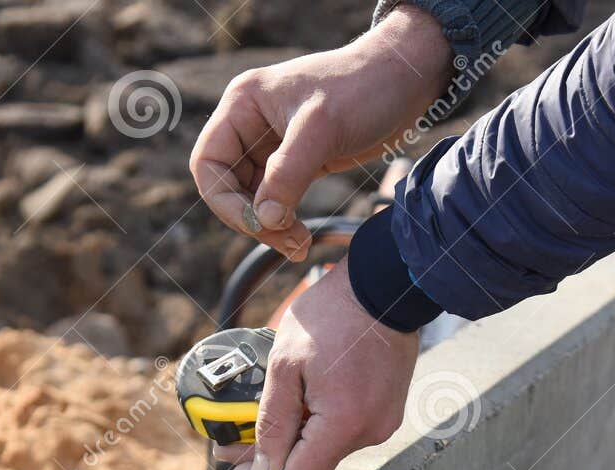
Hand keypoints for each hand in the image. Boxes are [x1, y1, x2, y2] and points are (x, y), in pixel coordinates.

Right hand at [189, 7, 451, 259]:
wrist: (406, 80)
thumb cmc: (364, 88)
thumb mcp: (322, 128)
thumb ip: (288, 174)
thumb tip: (264, 220)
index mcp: (242, 104)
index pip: (208, 163)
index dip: (226, 201)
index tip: (260, 223)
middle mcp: (250, 124)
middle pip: (227, 187)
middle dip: (252, 220)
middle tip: (288, 240)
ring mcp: (271, 145)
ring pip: (252, 200)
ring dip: (270, 228)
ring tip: (300, 245)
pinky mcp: (295, 163)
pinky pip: (276, 201)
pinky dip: (284, 223)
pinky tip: (302, 239)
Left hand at [214, 258, 418, 469]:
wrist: (382, 284)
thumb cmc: (332, 316)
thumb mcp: (285, 365)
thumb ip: (273, 423)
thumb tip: (263, 469)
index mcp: (344, 424)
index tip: (237, 469)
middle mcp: (370, 432)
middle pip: (312, 465)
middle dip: (271, 457)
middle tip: (234, 440)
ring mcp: (383, 422)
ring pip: (327, 448)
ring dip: (294, 438)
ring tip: (264, 413)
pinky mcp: (387, 410)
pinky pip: (345, 431)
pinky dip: (318, 424)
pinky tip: (299, 402)